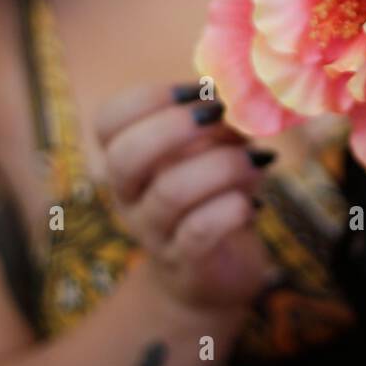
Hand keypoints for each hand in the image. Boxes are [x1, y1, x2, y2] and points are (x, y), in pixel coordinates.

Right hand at [96, 83, 277, 309]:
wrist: (215, 274)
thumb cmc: (212, 198)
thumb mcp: (212, 153)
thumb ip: (218, 124)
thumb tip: (242, 92)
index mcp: (128, 161)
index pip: (108, 121)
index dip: (148, 98)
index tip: (196, 91)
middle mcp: (129, 197)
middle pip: (125, 156)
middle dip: (175, 127)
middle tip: (221, 115)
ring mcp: (153, 233)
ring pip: (170, 192)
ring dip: (221, 166)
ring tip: (257, 159)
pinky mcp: (185, 264)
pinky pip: (198, 232)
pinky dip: (230, 209)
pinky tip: (254, 204)